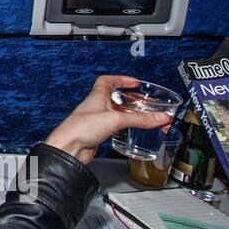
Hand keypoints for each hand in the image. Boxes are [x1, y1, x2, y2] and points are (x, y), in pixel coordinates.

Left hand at [44, 75, 171, 164]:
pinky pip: (114, 127)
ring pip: (116, 114)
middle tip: (145, 103)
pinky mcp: (98, 134)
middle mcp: (96, 107)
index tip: (134, 82)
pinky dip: (125, 128)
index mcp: (97, 96)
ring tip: (145, 118)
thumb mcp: (115, 119)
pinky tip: (132, 132)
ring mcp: (96, 120)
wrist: (68, 148)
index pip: (107, 80)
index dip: (120, 79)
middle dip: (131, 100)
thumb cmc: (81, 128)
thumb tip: (160, 117)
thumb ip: (139, 119)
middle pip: (116, 98)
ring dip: (130, 115)